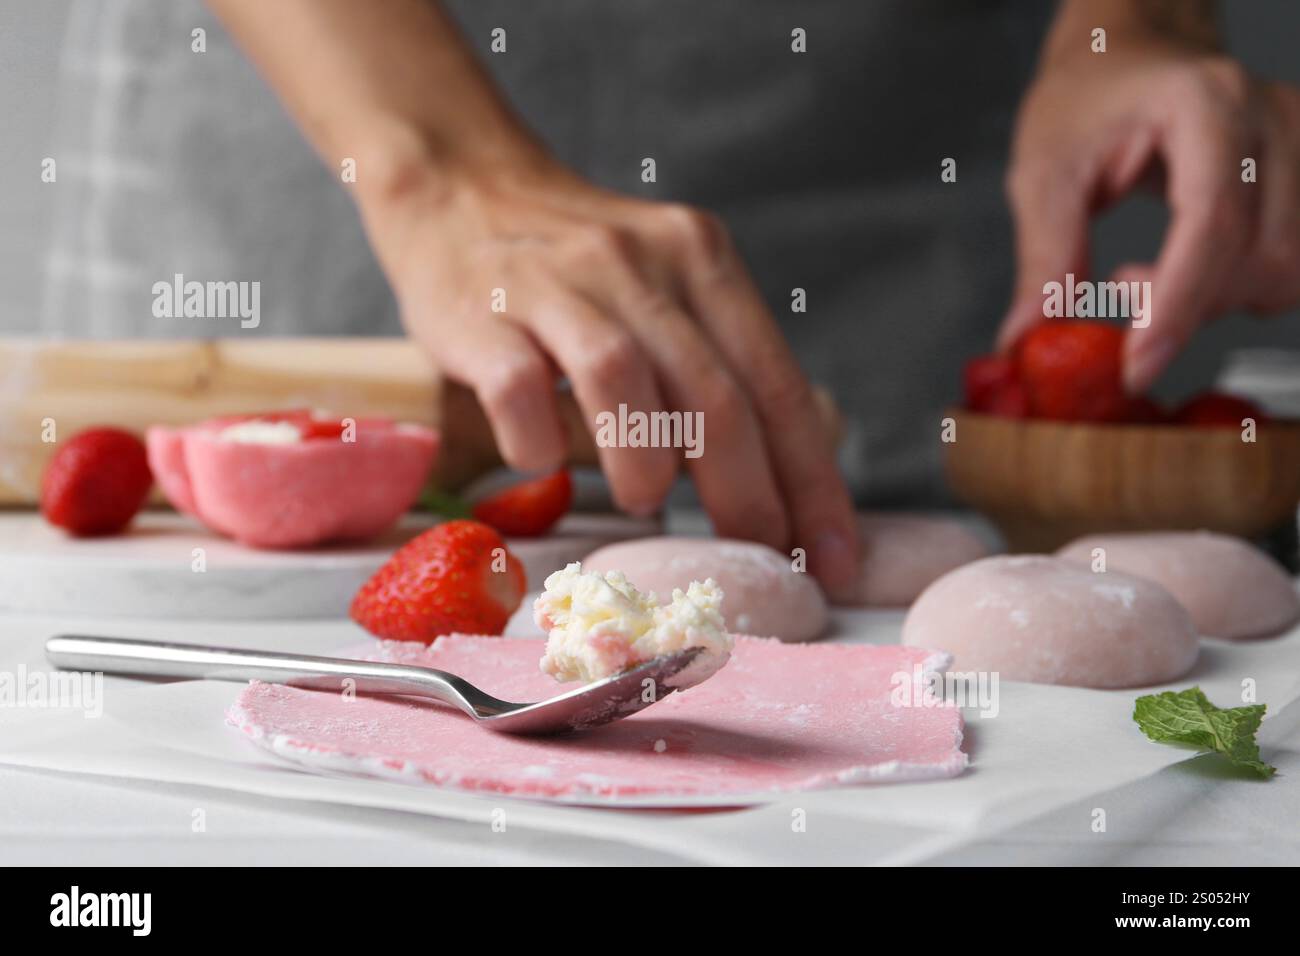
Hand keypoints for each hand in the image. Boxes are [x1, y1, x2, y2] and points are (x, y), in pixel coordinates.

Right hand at [357, 149, 861, 596]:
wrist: (459, 185)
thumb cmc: (579, 268)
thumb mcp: (668, 287)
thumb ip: (720, 363)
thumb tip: (781, 483)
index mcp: (700, 259)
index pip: (776, 384)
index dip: (811, 482)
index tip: (834, 556)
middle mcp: (638, 263)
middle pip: (713, 394)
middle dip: (746, 496)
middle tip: (750, 557)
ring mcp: (556, 284)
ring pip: (622, 382)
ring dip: (645, 464)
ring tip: (644, 501)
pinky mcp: (480, 310)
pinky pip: (520, 390)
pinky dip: (539, 442)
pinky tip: (540, 454)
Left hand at [999, 42, 1299, 392]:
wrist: (1127, 56)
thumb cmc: (1086, 99)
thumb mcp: (1044, 172)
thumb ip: (1045, 256)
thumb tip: (1029, 334)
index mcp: (1204, 104)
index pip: (1212, 223)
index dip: (1177, 305)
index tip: (1137, 362)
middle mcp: (1270, 120)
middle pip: (1258, 257)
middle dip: (1186, 305)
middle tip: (1120, 291)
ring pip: (1286, 270)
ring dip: (1214, 301)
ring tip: (1150, 275)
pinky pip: (1292, 264)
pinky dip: (1240, 289)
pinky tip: (1189, 267)